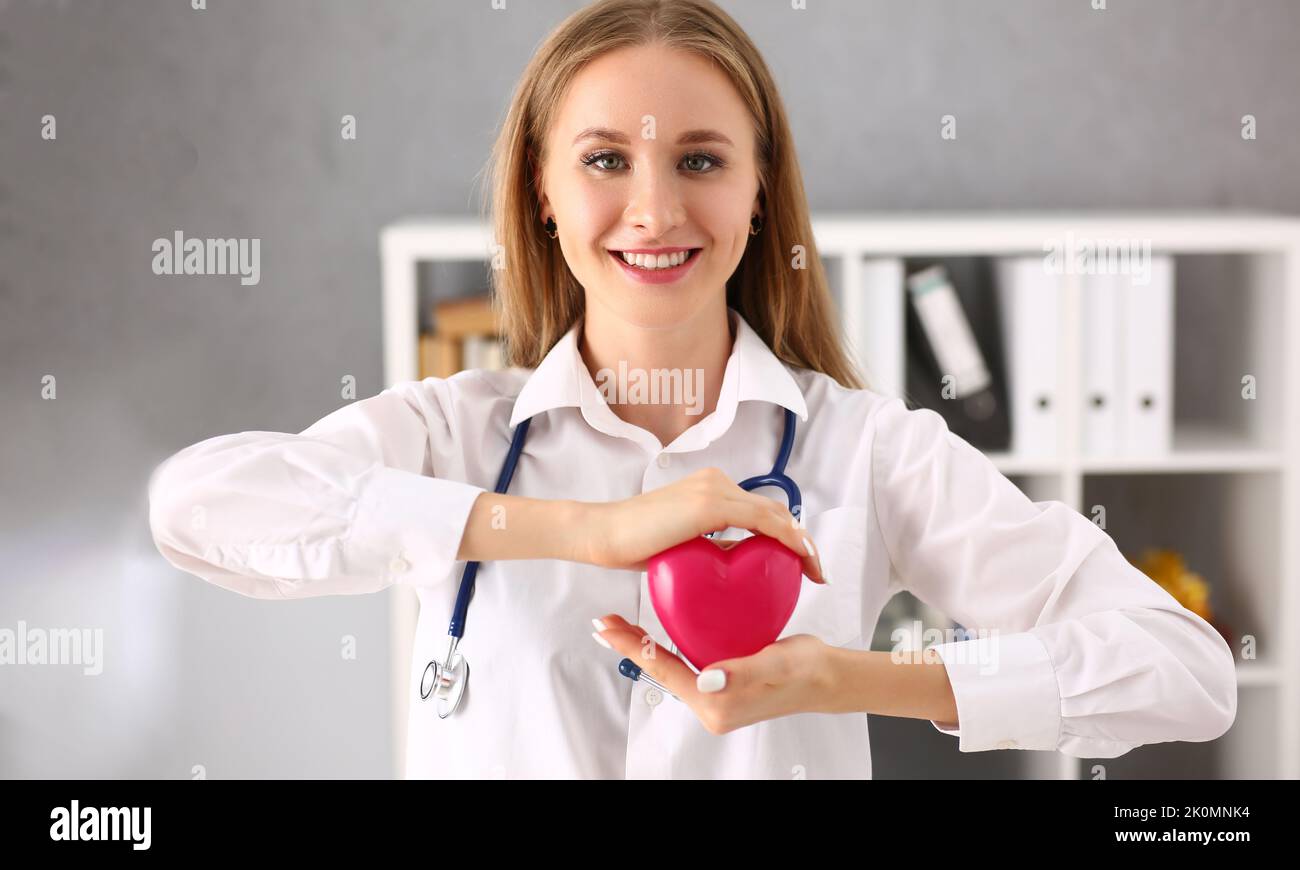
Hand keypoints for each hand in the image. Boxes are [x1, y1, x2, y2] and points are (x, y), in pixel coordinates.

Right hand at [578, 467, 826, 582]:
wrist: (601, 534)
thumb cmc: (632, 544)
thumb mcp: (680, 545)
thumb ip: (708, 547)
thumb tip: (729, 565)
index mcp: (709, 488)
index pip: (760, 511)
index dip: (788, 535)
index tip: (802, 565)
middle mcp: (716, 482)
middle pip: (774, 510)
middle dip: (802, 541)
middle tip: (816, 572)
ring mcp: (714, 489)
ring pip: (774, 514)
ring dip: (801, 542)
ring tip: (814, 570)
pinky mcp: (709, 504)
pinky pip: (761, 521)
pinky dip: (786, 538)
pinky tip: (799, 557)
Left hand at [591, 613, 834, 734]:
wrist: (827, 678)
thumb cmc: (807, 670)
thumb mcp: (778, 664)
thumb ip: (743, 673)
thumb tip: (708, 678)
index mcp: (716, 704)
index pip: (664, 671)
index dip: (633, 648)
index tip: (607, 628)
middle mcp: (710, 704)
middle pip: (660, 671)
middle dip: (630, 646)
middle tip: (603, 621)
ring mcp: (714, 695)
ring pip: (670, 666)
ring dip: (644, 645)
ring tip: (620, 622)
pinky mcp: (721, 683)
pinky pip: (686, 663)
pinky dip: (666, 645)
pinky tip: (659, 626)